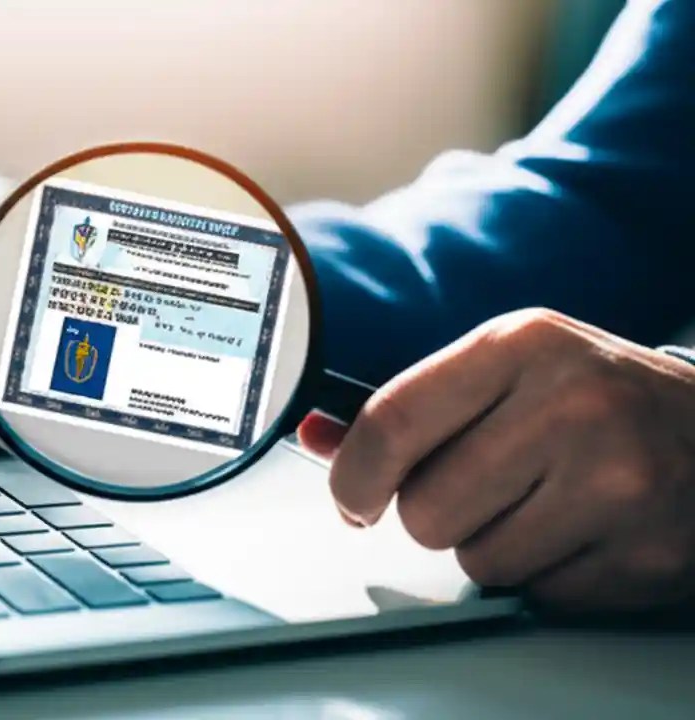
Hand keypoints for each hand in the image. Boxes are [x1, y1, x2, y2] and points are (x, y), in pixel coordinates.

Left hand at [298, 309, 694, 613]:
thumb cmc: (596, 398)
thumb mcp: (509, 370)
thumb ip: (412, 405)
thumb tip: (316, 436)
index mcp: (521, 345)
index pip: (392, 421)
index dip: (353, 474)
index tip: (353, 496)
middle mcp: (572, 407)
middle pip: (425, 508)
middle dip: (433, 512)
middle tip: (481, 488)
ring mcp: (616, 484)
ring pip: (476, 561)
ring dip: (491, 546)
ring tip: (540, 504)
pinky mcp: (645, 555)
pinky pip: (536, 594)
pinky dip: (543, 576)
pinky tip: (579, 532)